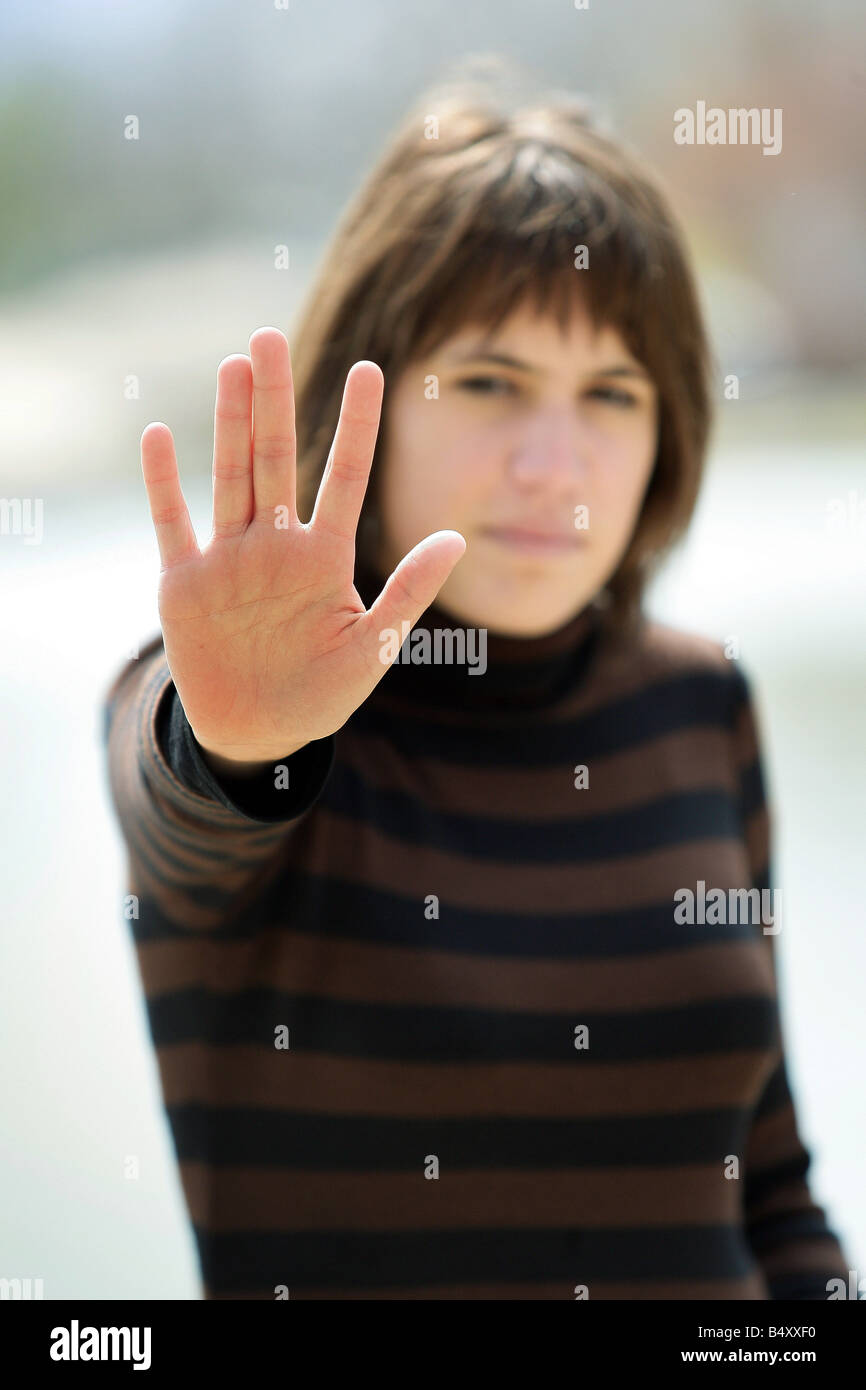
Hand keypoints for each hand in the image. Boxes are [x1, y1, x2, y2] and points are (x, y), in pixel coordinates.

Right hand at [140, 327, 464, 766]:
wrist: (258, 732)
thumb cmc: (321, 692)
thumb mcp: (372, 647)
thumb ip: (409, 593)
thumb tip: (457, 539)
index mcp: (324, 557)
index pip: (346, 477)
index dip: (358, 425)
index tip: (370, 370)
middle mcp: (276, 545)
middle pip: (276, 460)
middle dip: (274, 402)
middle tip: (268, 339)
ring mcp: (228, 560)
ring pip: (228, 477)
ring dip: (228, 424)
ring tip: (232, 367)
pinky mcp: (184, 583)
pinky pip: (172, 523)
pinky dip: (163, 483)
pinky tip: (158, 435)